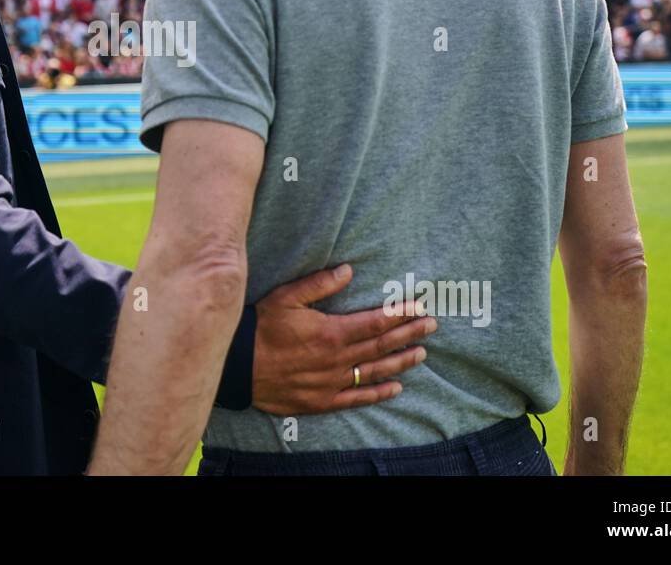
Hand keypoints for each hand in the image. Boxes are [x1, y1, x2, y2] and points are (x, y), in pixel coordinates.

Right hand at [251, 264, 435, 414]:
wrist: (239, 366)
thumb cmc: (261, 327)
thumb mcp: (287, 297)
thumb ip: (320, 284)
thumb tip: (348, 270)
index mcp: (332, 332)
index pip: (376, 322)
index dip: (401, 315)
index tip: (420, 307)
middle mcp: (338, 359)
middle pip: (382, 345)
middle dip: (409, 334)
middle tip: (431, 326)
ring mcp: (332, 382)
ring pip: (375, 371)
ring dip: (400, 361)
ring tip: (421, 353)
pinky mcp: (322, 400)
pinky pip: (357, 398)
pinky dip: (378, 393)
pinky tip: (395, 388)